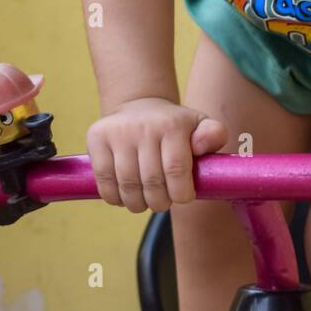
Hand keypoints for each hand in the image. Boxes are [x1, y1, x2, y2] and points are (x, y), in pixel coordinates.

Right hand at [86, 98, 226, 213]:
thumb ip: (213, 135)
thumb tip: (201, 146)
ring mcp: (118, 131)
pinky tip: (124, 196)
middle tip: (163, 202)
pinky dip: (114, 197)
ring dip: (138, 204)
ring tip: (144, 202)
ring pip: (127, 185)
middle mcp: (144, 125)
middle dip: (160, 202)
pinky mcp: (97, 138)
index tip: (182, 197)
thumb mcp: (200, 125)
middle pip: (152, 182)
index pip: (176, 170)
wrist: (140, 106)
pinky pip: (104, 180)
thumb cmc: (175, 126)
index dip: (180, 193)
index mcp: (172, 124)